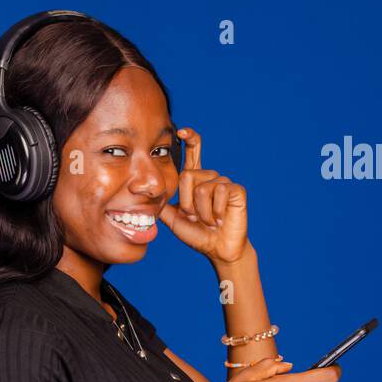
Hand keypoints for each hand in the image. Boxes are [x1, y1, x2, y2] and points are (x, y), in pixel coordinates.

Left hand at [155, 127, 250, 264]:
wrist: (217, 249)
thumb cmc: (197, 234)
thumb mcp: (172, 218)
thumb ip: (161, 203)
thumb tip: (145, 192)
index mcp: (195, 182)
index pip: (193, 154)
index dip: (189, 139)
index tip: (182, 131)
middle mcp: (210, 178)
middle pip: (188, 175)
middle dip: (187, 202)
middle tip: (196, 217)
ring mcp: (224, 183)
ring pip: (202, 187)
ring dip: (201, 211)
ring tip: (210, 220)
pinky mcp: (237, 190)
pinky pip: (219, 192)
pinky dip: (215, 211)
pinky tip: (220, 218)